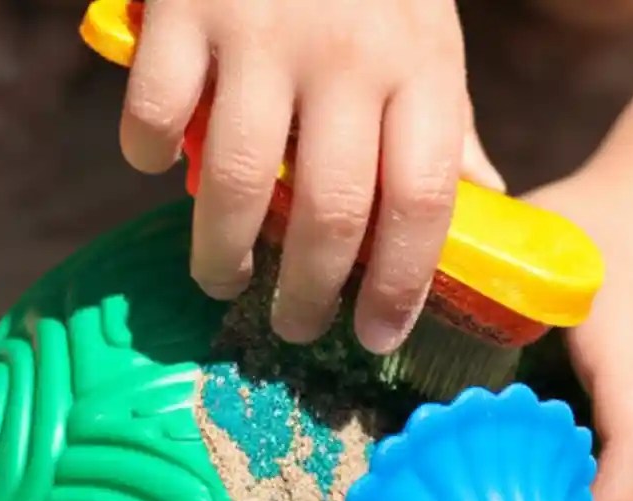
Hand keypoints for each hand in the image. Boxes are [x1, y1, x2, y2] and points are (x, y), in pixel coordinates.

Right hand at [118, 0, 504, 352]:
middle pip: (333, 213)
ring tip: (223, 279)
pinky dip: (151, 156)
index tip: (377, 337)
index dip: (399, 285)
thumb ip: (448, 124)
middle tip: (295, 326)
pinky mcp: (186, 12)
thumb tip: (481, 202)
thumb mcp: (431, 39)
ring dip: (223, 253)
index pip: (422, 204)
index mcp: (422, 71)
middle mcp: (349, 59)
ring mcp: (264, 35)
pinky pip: (160, 115)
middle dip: (310, 293)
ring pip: (240, 182)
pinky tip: (158, 170)